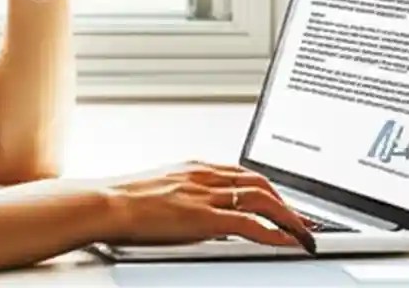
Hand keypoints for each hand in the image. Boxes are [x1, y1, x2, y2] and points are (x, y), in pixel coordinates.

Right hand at [100, 160, 316, 251]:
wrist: (105, 203)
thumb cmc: (122, 200)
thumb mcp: (158, 189)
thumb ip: (180, 194)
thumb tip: (188, 208)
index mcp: (194, 167)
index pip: (242, 172)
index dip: (268, 188)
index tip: (281, 201)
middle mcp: (204, 175)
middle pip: (259, 181)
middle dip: (286, 201)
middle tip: (303, 219)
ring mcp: (204, 195)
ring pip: (260, 198)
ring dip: (287, 215)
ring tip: (302, 232)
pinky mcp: (202, 216)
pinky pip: (248, 222)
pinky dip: (272, 231)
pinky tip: (285, 241)